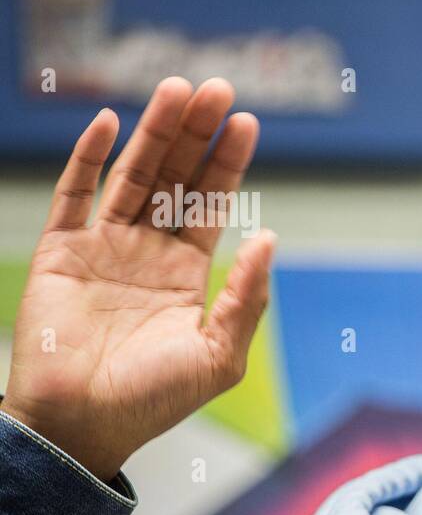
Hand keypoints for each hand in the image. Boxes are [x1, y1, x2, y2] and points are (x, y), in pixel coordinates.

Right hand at [0, 77, 274, 481]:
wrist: (82, 427)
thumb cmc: (154, 400)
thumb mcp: (219, 353)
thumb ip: (246, 298)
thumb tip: (269, 238)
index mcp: (187, 273)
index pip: (212, 204)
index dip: (228, 163)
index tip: (246, 121)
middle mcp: (146, 252)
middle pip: (176, 177)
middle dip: (196, 133)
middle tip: (217, 87)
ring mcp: (101, 248)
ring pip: (132, 175)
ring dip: (155, 133)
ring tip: (179, 89)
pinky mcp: (59, 253)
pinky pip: (73, 196)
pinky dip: (89, 158)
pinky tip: (112, 124)